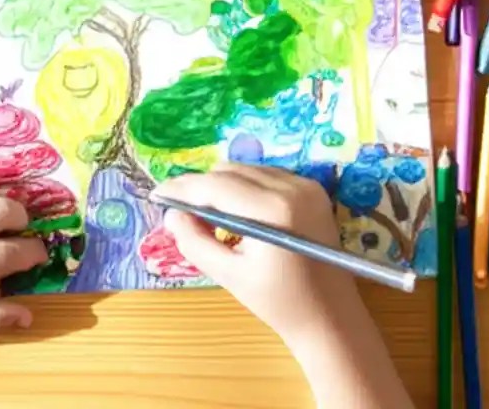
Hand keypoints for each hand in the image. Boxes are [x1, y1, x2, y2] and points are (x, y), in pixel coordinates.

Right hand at [154, 163, 361, 344]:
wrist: (331, 317)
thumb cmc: (279, 303)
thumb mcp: (229, 275)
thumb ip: (195, 242)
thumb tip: (172, 214)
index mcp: (273, 211)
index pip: (215, 186)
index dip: (182, 188)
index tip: (156, 195)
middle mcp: (293, 188)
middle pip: (229, 172)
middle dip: (199, 187)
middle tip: (177, 208)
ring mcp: (307, 186)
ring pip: (247, 170)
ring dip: (221, 185)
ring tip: (203, 211)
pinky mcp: (314, 191)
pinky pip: (266, 175)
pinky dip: (244, 186)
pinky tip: (234, 210)